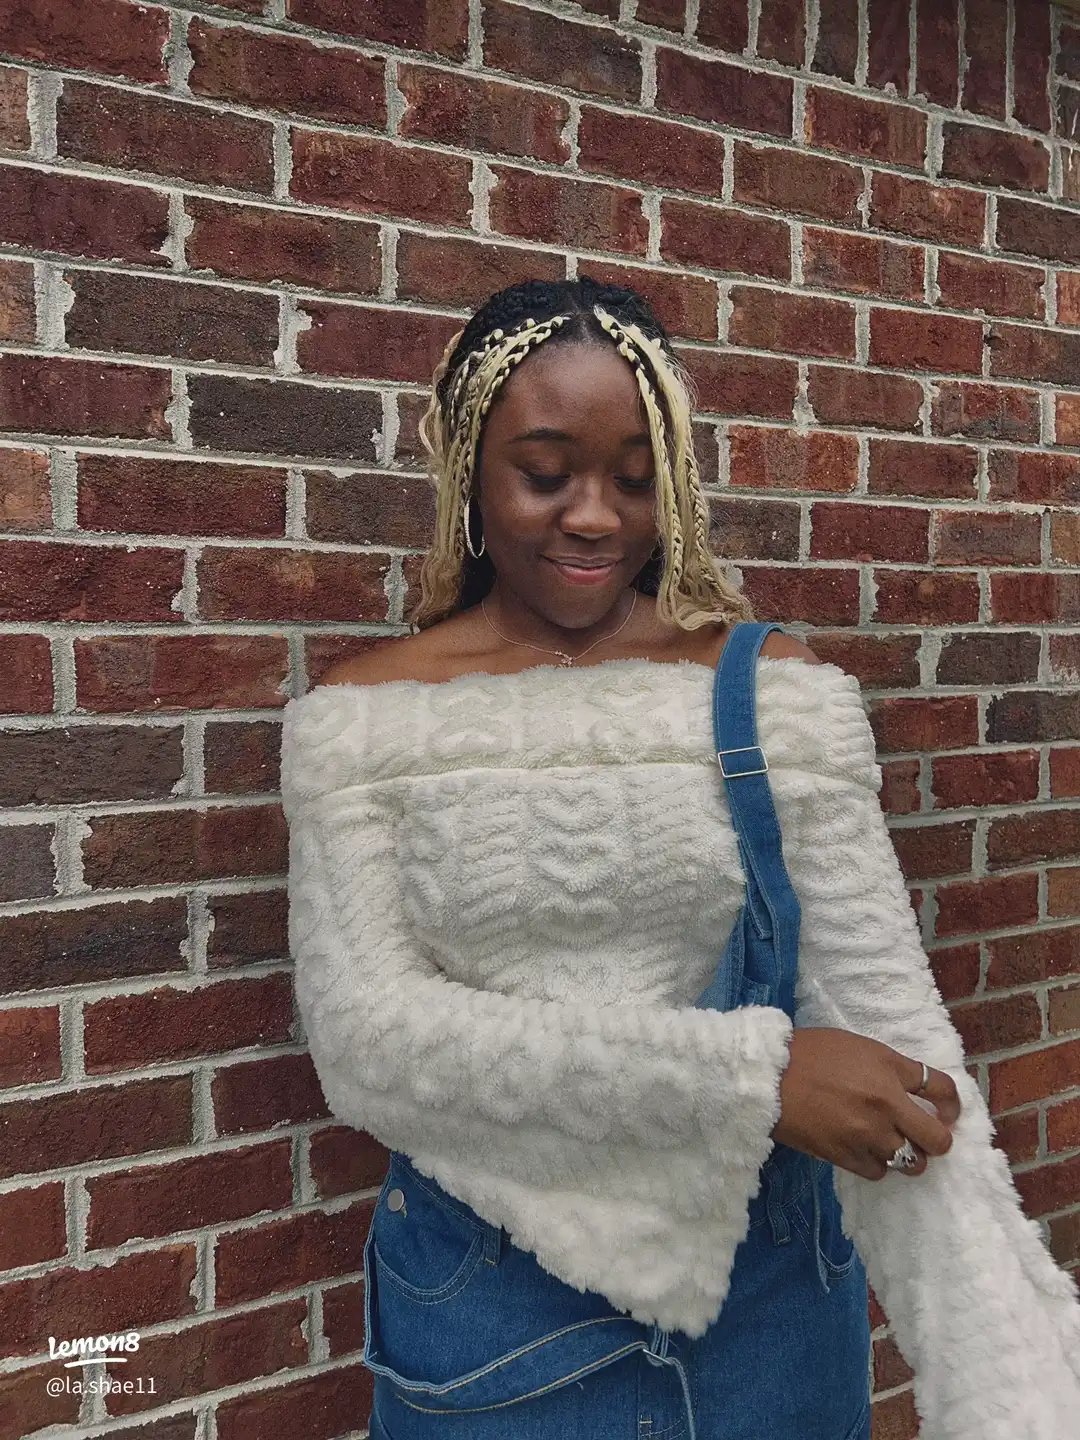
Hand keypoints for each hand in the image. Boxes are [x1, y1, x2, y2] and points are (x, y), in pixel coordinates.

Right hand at [772, 1027, 961, 1180]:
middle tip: (927, 1137)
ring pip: (912, 1163)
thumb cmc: (812, 1052)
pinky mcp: (845, 1156)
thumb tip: (917, 1090)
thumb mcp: (859, 1046)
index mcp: (889, 1071)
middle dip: (938, 1140)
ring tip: (895, 1146)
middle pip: (937, 1139)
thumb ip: (892, 1067)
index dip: (953, 1104)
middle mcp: (885, 1105)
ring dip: (909, 1156)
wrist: (769, 1075)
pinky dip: (879, 1164)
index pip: (943, 1090)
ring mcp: (866, 1135)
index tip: (946, 1112)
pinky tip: (867, 1150)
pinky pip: (879, 1172)